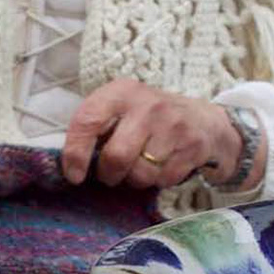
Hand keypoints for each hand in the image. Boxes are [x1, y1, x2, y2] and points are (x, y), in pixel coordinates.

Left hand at [60, 79, 240, 188]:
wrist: (204, 120)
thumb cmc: (150, 119)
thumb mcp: (122, 109)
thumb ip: (96, 128)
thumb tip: (68, 164)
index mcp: (122, 92)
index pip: (88, 120)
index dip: (75, 152)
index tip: (74, 175)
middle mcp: (148, 105)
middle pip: (116, 156)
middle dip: (109, 174)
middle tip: (111, 174)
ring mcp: (173, 125)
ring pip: (140, 173)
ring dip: (135, 179)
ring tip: (141, 166)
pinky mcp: (192, 146)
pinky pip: (163, 180)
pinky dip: (158, 181)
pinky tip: (163, 165)